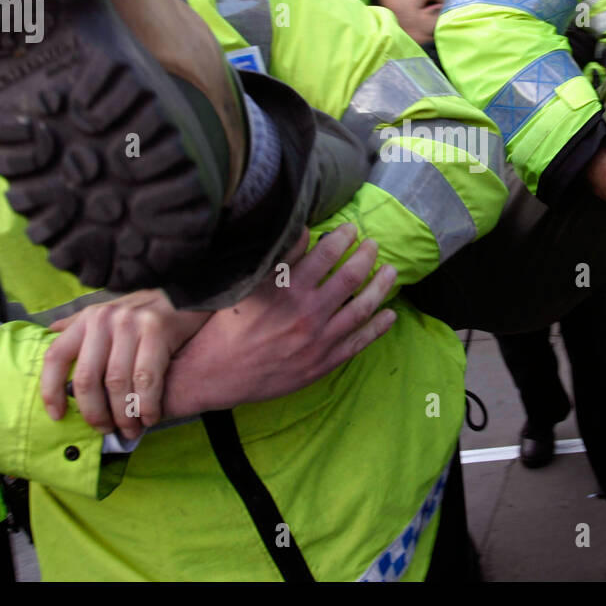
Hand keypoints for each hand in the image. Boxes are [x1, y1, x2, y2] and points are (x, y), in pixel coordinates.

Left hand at [40, 289, 208, 437]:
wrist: (187, 292)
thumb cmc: (144, 311)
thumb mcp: (108, 311)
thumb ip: (81, 324)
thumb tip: (50, 331)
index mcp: (87, 318)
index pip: (55, 356)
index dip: (50, 390)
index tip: (58, 416)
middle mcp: (104, 319)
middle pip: (87, 378)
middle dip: (94, 412)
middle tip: (104, 429)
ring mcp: (130, 323)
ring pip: (117, 383)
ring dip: (123, 415)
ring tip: (130, 429)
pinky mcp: (156, 330)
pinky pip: (146, 379)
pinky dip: (147, 405)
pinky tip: (150, 417)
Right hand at [162, 223, 398, 418]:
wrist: (215, 375)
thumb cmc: (226, 327)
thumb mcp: (246, 287)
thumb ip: (278, 259)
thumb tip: (304, 230)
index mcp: (288, 290)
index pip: (326, 255)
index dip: (343, 238)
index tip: (351, 229)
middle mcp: (308, 313)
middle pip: (350, 278)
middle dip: (367, 257)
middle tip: (374, 244)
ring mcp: (319, 340)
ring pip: (362, 308)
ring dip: (380, 287)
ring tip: (390, 272)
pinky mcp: (323, 363)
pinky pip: (359, 342)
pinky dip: (378, 327)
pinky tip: (389, 315)